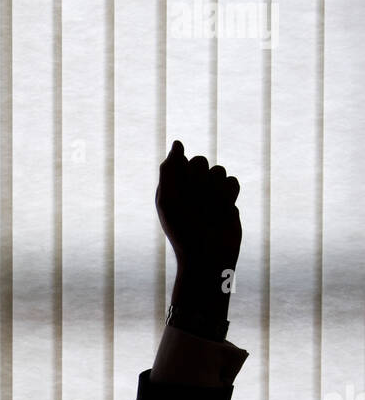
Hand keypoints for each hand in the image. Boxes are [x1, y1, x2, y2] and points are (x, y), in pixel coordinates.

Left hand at [156, 140, 241, 284]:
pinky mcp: (229, 199)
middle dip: (198, 182)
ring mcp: (211, 191)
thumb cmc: (182, 231)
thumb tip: (177, 143)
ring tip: (209, 212)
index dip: (183, 175)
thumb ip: (168, 170)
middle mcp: (192, 185)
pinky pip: (233, 182)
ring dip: (214, 192)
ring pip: (219, 171)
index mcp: (174, 184)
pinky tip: (222, 212)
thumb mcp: (167, 200)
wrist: (207, 256)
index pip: (182, 159)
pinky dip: (227, 197)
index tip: (181, 193)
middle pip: (201, 161)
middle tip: (194, 205)